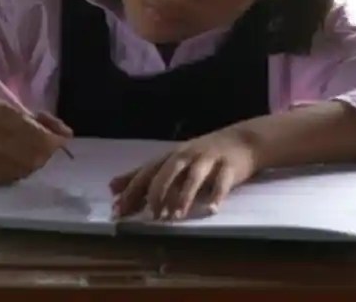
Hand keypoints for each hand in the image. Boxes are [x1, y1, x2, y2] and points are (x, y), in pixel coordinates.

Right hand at [0, 98, 71, 185]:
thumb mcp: (7, 107)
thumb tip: (68, 134)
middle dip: (47, 149)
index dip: (55, 138)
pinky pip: (15, 177)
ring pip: (29, 168)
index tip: (63, 137)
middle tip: (46, 143)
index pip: (40, 134)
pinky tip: (18, 160)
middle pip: (37, 154)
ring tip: (28, 149)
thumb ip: (37, 118)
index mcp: (0, 117)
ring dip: (37, 159)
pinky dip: (23, 169)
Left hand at [109, 128, 259, 220]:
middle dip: (157, 192)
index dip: (132, 190)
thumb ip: (144, 175)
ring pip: (193, 177)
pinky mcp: (230, 167)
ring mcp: (209, 160)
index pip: (147, 172)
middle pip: (168, 171)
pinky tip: (211, 209)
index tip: (118, 210)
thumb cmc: (203, 154)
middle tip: (151, 215)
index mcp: (172, 156)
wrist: (243, 139)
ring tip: (176, 216)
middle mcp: (187, 155)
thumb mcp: (172, 161)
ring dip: (184, 197)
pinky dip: (217, 195)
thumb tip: (112, 187)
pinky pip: (222, 182)